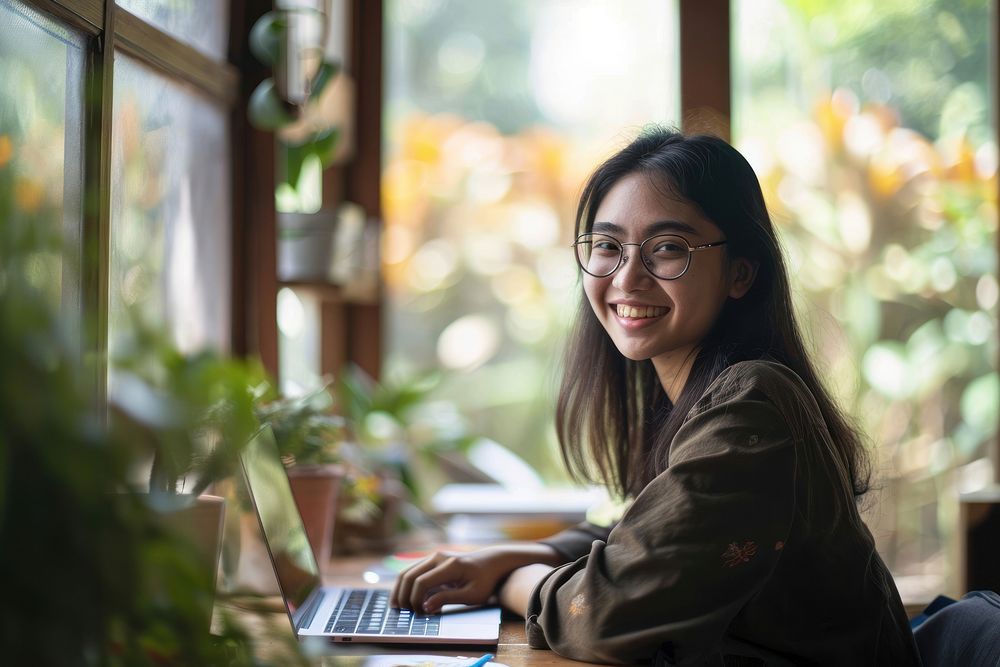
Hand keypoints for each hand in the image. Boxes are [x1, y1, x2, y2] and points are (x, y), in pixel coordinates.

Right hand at [389, 544, 562, 613]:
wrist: (491, 562)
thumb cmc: (485, 580)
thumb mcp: (472, 595)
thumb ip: (448, 599)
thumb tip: (425, 606)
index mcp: (450, 565)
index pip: (422, 582)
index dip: (416, 600)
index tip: (419, 614)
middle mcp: (438, 557)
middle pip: (409, 576)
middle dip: (403, 596)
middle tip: (405, 614)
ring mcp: (433, 557)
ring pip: (407, 572)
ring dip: (400, 590)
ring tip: (399, 608)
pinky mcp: (432, 561)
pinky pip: (413, 572)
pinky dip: (406, 586)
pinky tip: (406, 600)